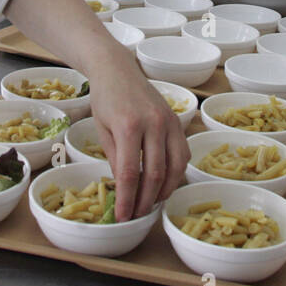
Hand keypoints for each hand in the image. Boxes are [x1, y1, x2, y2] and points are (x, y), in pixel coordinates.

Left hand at [87, 66, 188, 220]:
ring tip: (153, 202)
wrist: (118, 69)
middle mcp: (153, 124)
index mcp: (128, 126)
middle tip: (137, 214)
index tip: (122, 216)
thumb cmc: (105, 98)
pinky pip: (183, 153)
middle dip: (146, 200)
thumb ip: (114, 159)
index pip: (129, 173)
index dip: (127, 199)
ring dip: (165, 189)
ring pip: (176, 166)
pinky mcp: (177, 121)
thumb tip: (124, 187)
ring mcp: (168, 122)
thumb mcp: (102, 130)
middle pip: (155, 174)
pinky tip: (165, 181)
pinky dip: (177, 171)